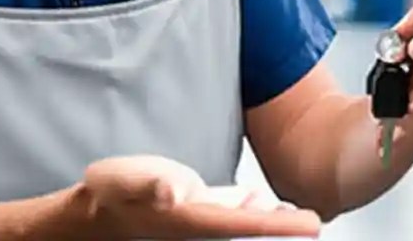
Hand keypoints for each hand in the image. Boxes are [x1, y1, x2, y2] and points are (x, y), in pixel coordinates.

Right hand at [81, 155, 321, 238]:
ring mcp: (204, 218)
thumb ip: (152, 185)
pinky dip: (255, 212)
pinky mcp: (200, 209)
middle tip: (315, 224)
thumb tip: (174, 193)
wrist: (97, 213)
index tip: (311, 224)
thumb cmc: (112, 195)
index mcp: (193, 219)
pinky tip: (268, 205)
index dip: (278, 225)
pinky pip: (235, 213)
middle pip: (253, 228)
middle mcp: (204, 224)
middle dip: (282, 229)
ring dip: (272, 222)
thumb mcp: (125, 183)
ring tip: (303, 220)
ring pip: (247, 222)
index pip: (245, 222)